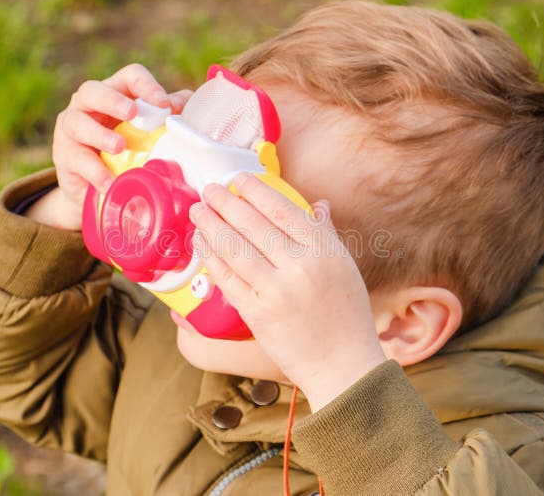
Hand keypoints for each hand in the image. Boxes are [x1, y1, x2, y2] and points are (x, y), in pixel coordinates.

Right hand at [26, 64, 191, 229]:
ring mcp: (72, 128)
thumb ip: (168, 116)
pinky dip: (94, 171)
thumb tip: (183, 107)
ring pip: (77, 122)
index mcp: (116, 93)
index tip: (164, 104)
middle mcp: (88, 105)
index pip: (129, 76)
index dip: (146, 84)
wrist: (100, 191)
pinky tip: (109, 181)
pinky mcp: (64, 155)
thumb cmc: (130, 153)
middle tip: (132, 113)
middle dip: (112, 100)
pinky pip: (77, 159)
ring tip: (119, 146)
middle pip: (93, 90)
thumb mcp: (150, 133)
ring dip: (99, 134)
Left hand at [188, 173, 387, 411]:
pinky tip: (201, 243)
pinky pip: (228, 279)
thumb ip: (326, 234)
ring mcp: (277, 290)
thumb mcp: (345, 267)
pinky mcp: (258, 313)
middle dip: (227, 203)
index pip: (284, 210)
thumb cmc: (347, 315)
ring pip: (236, 249)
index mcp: (325, 250)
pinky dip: (212, 258)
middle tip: (208, 189)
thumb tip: (318, 205)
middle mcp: (301, 266)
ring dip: (212, 226)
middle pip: (254, 225)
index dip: (257, 191)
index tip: (239, 179)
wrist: (343, 364)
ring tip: (197, 210)